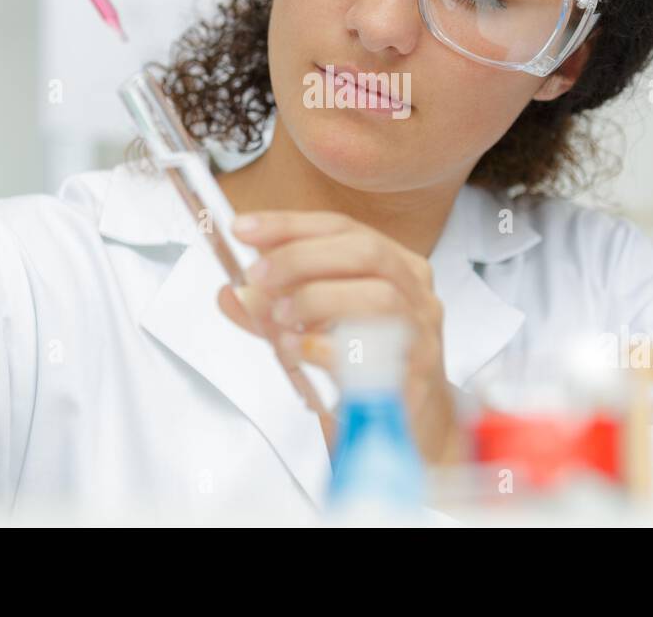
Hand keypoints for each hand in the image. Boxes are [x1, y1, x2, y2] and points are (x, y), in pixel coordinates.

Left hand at [217, 211, 464, 464]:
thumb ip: (274, 311)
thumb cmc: (366, 368)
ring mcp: (420, 333)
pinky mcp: (417, 376)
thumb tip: (232, 292)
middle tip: (259, 276)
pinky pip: (375, 354)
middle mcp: (414, 292)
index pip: (341, 228)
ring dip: (319, 299)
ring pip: (379, 295)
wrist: (410, 426)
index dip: (290, 225)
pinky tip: (299, 350)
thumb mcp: (314, 329)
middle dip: (302, 257)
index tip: (245, 230)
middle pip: (365, 252)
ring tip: (281, 318)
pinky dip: (329, 347)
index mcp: (393, 266)